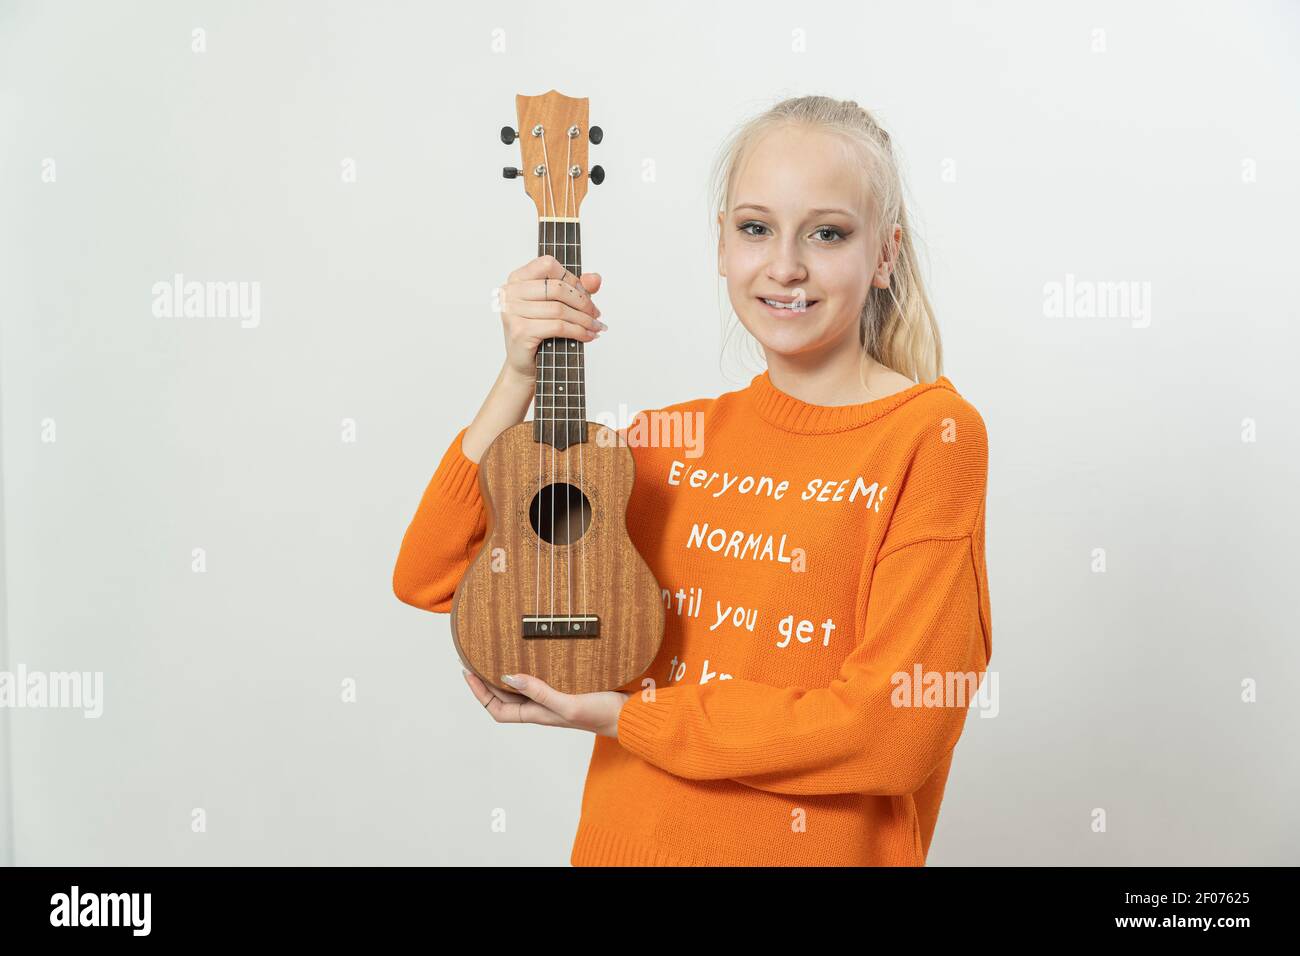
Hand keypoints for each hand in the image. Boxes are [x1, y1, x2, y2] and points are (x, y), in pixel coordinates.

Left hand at [462, 669, 627, 738]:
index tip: (467, 671)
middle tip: (473, 657)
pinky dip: (528, 668)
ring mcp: (555, 697)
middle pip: (505, 698)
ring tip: (494, 654)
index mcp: (538, 715)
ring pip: (521, 688)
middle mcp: (542, 707)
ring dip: (504, 674)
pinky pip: (539, 679)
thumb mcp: (567, 705)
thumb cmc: (601, 714)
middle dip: (486, 680)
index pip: (497, 709)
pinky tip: (529, 654)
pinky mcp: (568, 686)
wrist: (630, 714)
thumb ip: (539, 692)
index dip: (479, 693)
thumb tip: (507, 677)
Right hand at [498, 254, 604, 382]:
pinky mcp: (520, 331)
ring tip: (595, 327)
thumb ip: (576, 288)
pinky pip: (557, 326)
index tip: (585, 294)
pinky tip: (587, 336)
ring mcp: (512, 312)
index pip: (548, 264)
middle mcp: (510, 292)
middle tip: (595, 314)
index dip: (571, 278)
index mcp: (517, 278)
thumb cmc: (539, 331)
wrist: (525, 363)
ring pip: (560, 309)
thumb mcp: (558, 304)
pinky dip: (577, 331)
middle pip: (557, 287)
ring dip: (584, 320)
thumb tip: (595, 278)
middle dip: (583, 302)